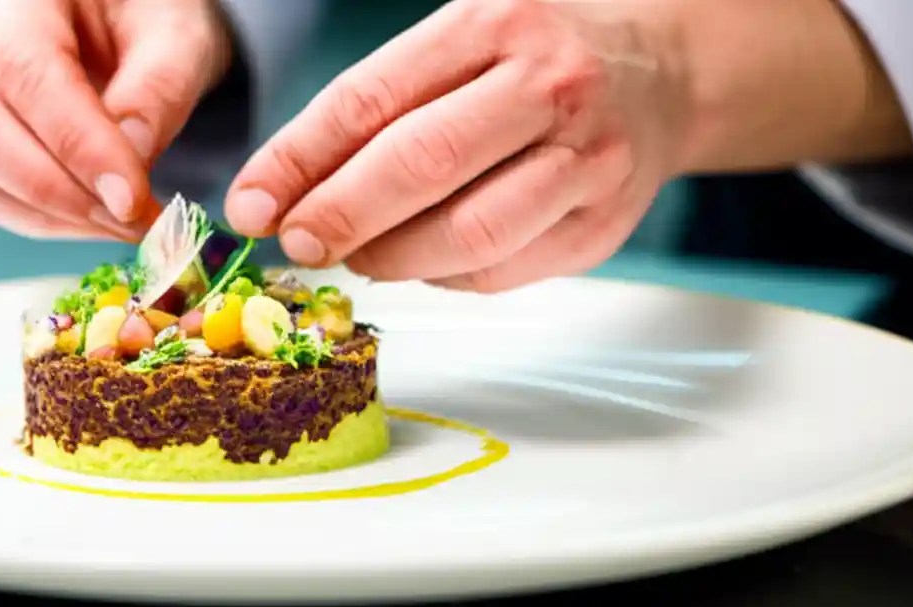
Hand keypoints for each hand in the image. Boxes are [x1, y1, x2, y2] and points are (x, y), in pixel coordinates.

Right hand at [0, 0, 232, 240]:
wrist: (122, 20)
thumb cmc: (148, 16)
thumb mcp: (177, 34)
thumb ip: (158, 88)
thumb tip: (131, 159)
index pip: (26, 71)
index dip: (77, 144)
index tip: (130, 199)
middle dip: (60, 193)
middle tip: (134, 221)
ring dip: (49, 216)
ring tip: (120, 222)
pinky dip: (38, 219)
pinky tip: (93, 218)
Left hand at [224, 0, 686, 291]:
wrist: (660, 75)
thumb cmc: (530, 62)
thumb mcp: (456, 47)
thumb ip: (376, 109)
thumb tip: (286, 195)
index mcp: (492, 25)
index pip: (372, 98)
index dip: (299, 160)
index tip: (252, 205)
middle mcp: (549, 86)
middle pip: (423, 164)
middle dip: (341, 216)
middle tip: (297, 245)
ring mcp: (587, 160)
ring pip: (469, 234)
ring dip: (392, 259)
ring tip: (357, 256)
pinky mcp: (602, 227)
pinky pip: (502, 273)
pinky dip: (445, 276)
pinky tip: (426, 258)